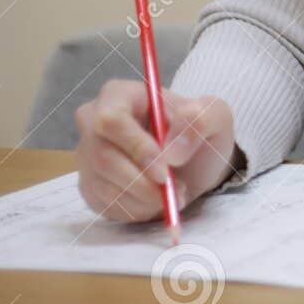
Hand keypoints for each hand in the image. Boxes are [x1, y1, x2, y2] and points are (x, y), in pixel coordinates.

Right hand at [74, 79, 236, 220]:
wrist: (194, 162)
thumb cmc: (198, 131)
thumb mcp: (215, 116)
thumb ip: (200, 120)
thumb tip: (171, 152)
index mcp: (119, 94)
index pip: (111, 119)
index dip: (136, 147)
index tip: (165, 169)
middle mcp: (93, 122)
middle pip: (103, 157)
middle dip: (144, 181)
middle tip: (176, 189)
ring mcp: (88, 155)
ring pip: (105, 186)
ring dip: (145, 198)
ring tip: (174, 193)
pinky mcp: (90, 185)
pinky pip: (106, 204)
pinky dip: (137, 209)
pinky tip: (156, 200)